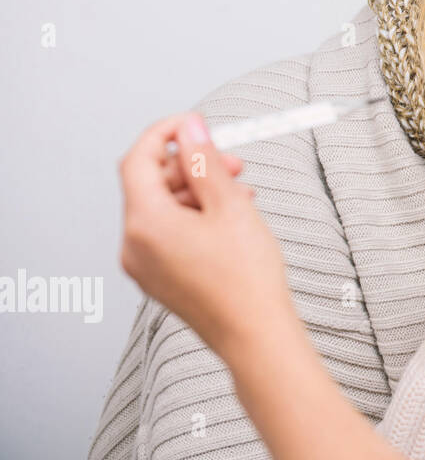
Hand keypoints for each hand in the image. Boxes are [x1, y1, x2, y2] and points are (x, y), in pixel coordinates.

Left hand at [119, 112, 297, 359]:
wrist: (255, 335)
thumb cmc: (246, 278)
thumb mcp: (230, 205)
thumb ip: (204, 161)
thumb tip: (189, 128)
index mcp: (145, 223)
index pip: (138, 160)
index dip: (165, 133)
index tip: (193, 124)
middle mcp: (133, 244)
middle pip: (151, 184)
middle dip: (191, 166)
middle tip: (232, 162)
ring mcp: (143, 265)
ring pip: (162, 209)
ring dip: (198, 192)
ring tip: (241, 195)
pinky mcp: (159, 278)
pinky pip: (167, 233)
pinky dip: (194, 218)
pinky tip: (229, 220)